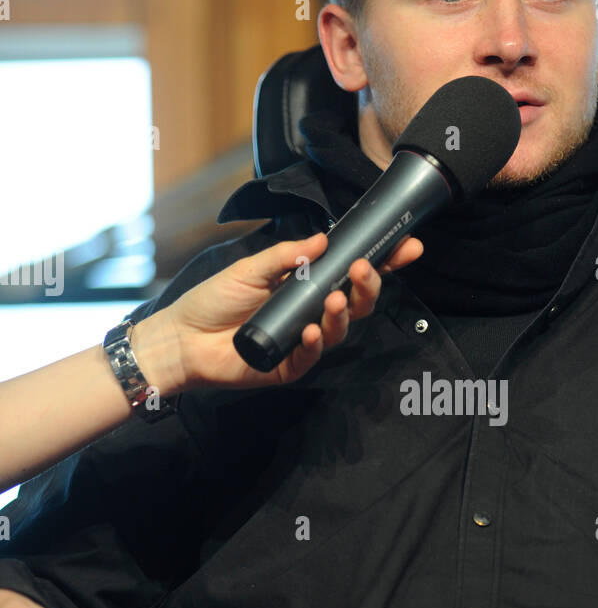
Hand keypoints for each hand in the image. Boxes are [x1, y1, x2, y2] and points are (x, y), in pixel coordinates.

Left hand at [136, 232, 423, 392]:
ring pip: (340, 330)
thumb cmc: (213, 301)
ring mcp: (303, 342)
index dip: (382, 262)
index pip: (352, 274)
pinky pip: (311, 356)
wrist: (181, 338)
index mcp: (307, 287)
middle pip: (357, 303)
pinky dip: (314, 342)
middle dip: (369, 285)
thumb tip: (324, 240)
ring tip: (335, 298)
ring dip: (342, 313)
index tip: (406, 247)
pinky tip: (311, 330)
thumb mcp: (250, 268)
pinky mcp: (289, 367)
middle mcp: (312, 314)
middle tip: (364, 268)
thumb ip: (287, 256)